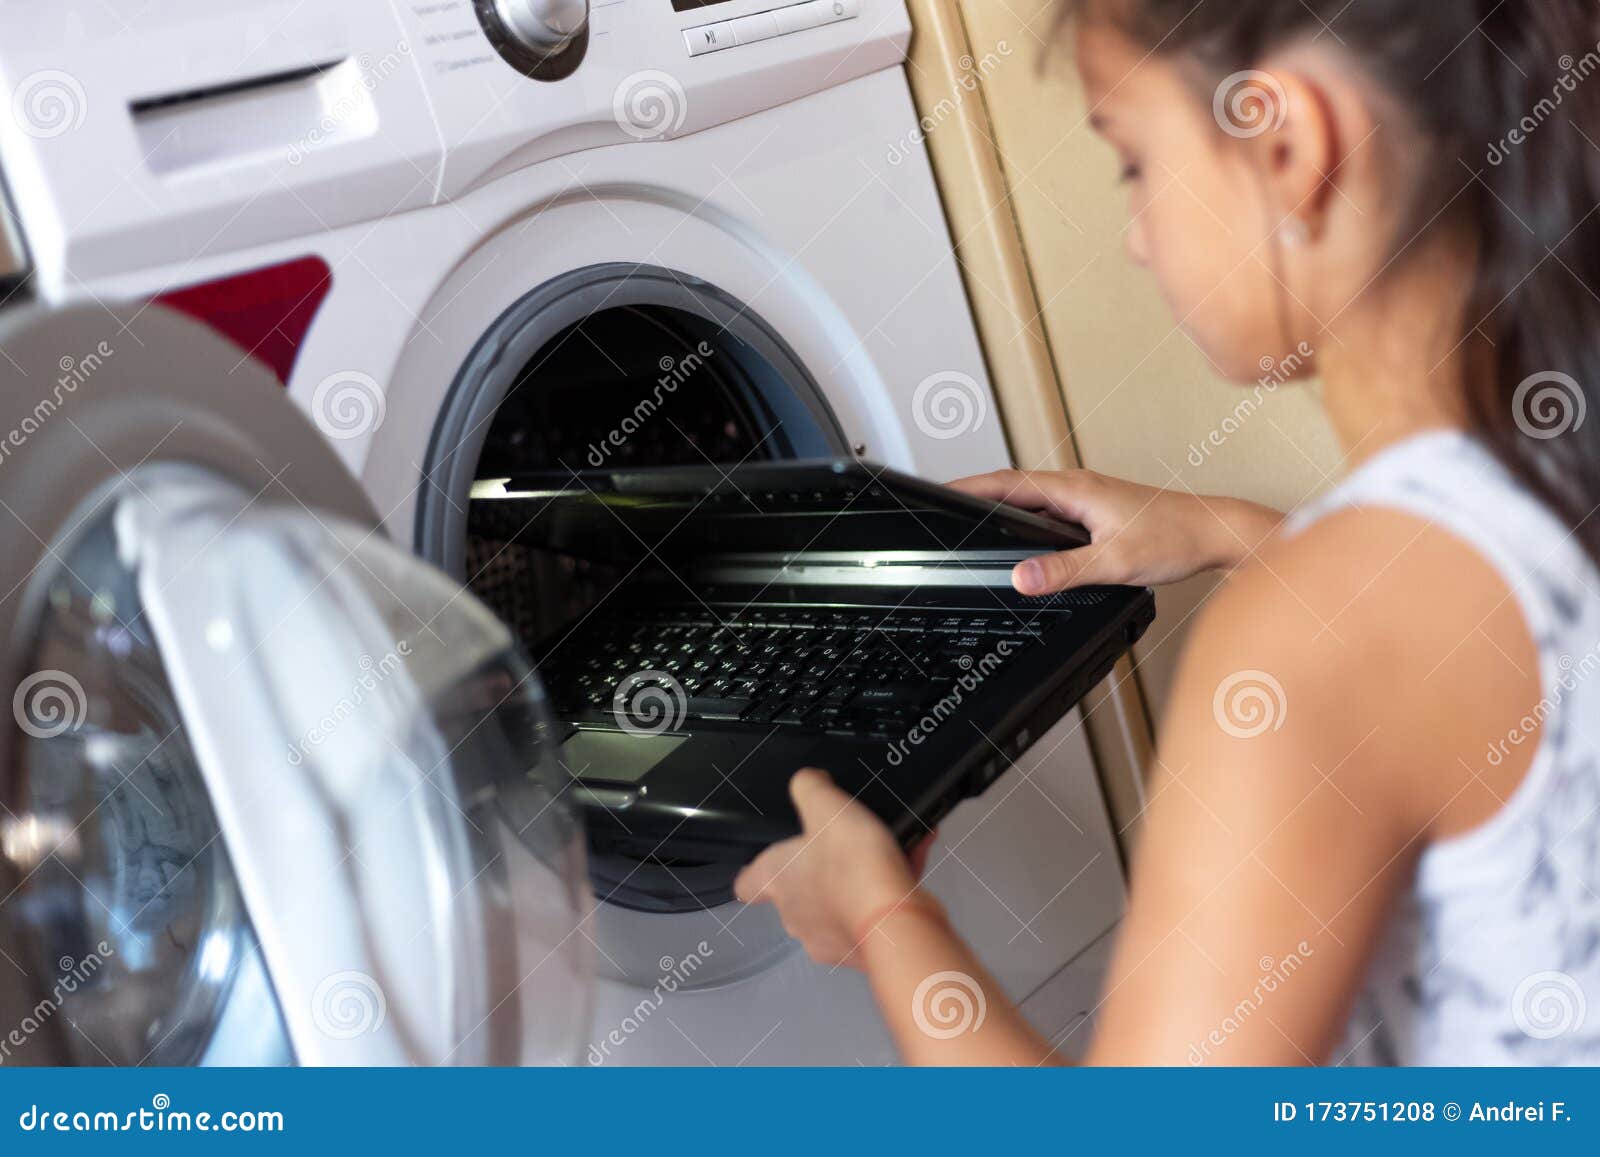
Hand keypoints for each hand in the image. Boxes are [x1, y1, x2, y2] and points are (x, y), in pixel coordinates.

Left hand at [734, 769, 928, 966]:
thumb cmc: (850, 864)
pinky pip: (871, 916)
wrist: (894, 920)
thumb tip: (809, 780)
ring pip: (839, 906)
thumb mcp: (825, 805)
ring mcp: (829, 940)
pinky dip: (886, 894)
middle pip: (799, 894)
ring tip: (887, 852)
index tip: (773, 860)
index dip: (757, 871)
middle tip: (845, 847)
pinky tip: (909, 865)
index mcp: (777, 881)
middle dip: (822, 873)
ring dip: (858, 884)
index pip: (747, 884)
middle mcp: (796, 916)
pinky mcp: (863, 951)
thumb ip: (809, 787)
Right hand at [948, 469, 1282, 595]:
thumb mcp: (1114, 561)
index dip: (971, 487)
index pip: (1008, 482)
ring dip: (1004, 508)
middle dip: (978, 496)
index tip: (941, 491)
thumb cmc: (1175, 538)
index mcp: (1074, 489)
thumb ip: (1063, 571)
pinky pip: (1051, 513)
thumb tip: (1021, 577)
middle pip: (1014, 487)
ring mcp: (1088, 498)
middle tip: (948, 508)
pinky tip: (1027, 541)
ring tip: (977, 523)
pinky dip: (1030, 522)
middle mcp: (1078, 487)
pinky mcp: (1098, 512)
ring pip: (1034, 500)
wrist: (1214, 533)